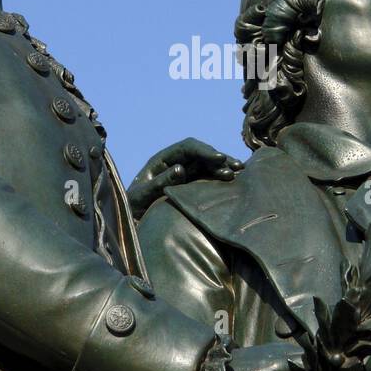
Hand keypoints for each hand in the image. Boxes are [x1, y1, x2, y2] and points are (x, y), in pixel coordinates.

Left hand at [126, 138, 242, 217]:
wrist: (131, 222)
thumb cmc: (132, 207)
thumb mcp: (142, 195)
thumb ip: (160, 182)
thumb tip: (181, 169)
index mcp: (162, 160)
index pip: (188, 147)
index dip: (205, 151)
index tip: (220, 158)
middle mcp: (175, 163)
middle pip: (201, 155)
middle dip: (218, 159)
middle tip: (235, 168)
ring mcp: (184, 175)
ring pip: (207, 166)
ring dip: (223, 167)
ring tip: (239, 172)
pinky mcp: (190, 187)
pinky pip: (207, 178)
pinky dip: (220, 178)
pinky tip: (233, 182)